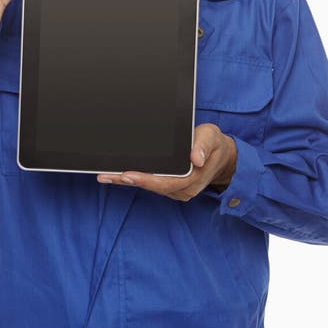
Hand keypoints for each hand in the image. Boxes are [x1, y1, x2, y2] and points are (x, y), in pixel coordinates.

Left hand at [96, 123, 237, 201]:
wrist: (222, 157)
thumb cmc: (214, 145)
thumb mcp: (212, 138)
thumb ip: (203, 145)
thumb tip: (196, 158)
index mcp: (193, 179)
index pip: (166, 182)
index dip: (146, 179)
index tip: (127, 174)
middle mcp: (183, 189)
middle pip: (152, 186)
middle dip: (128, 180)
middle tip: (107, 174)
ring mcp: (176, 189)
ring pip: (148, 186)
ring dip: (126, 180)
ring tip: (105, 174)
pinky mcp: (170, 186)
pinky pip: (150, 183)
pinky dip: (133, 179)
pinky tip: (117, 175)